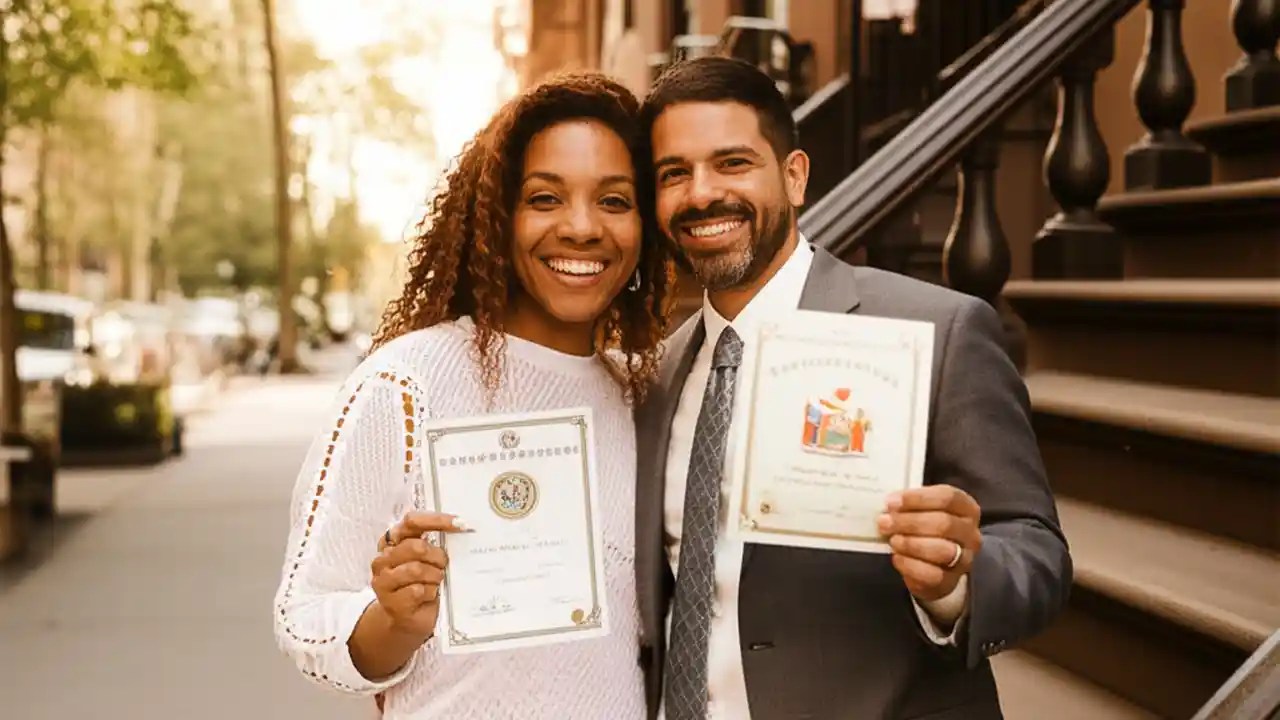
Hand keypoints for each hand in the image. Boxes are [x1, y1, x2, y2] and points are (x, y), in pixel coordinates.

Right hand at [369, 512, 466, 636]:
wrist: (409, 620)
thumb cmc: (421, 584)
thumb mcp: (427, 559)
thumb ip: (434, 543)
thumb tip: (461, 527)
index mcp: (392, 541)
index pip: (411, 522)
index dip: (436, 520)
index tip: (460, 523)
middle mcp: (383, 558)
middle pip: (416, 547)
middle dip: (437, 556)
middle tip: (444, 566)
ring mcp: (383, 580)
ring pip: (416, 569)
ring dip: (434, 576)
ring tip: (436, 582)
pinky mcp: (390, 601)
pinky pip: (417, 590)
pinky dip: (430, 593)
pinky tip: (428, 596)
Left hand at [877, 485, 981, 601]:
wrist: (933, 566)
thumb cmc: (927, 529)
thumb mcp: (923, 511)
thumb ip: (910, 505)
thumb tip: (889, 505)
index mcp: (966, 508)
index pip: (947, 498)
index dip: (918, 498)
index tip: (891, 501)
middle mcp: (970, 533)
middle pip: (944, 523)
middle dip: (909, 522)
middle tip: (884, 522)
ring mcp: (964, 559)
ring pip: (941, 550)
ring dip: (911, 543)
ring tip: (892, 539)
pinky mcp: (950, 581)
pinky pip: (932, 574)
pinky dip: (910, 564)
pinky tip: (897, 557)